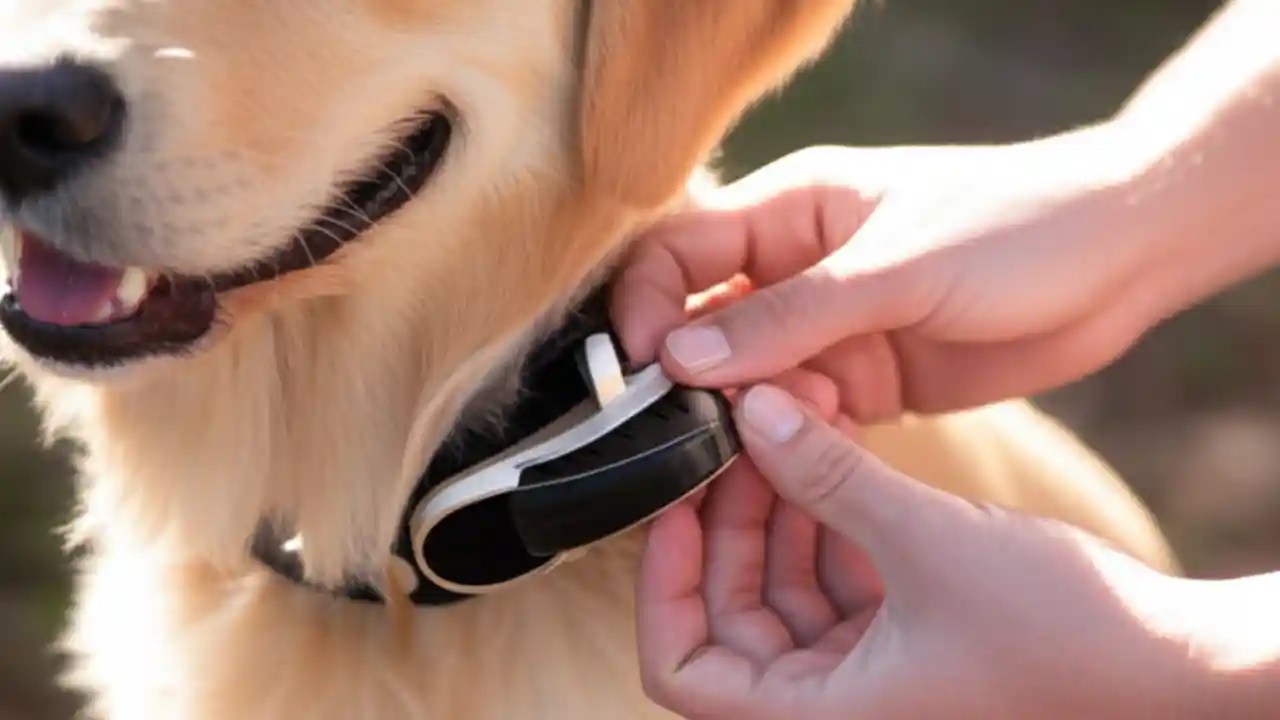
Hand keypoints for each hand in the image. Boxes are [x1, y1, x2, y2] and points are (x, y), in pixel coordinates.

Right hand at [612, 134, 1172, 422]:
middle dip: (693, 376)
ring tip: (792, 427)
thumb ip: (791, 314)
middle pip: (701, 324)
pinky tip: (819, 448)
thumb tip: (681, 357)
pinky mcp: (865, 381)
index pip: (676, 252)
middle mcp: (794, 271)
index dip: (643, 306)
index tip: (640, 368)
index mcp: (787, 211)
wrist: (1119, 260)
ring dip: (752, 413)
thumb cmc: (1010, 227)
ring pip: (749, 381)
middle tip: (700, 425)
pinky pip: (802, 417)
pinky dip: (797, 438)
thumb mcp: (897, 264)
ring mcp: (829, 330)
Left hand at [636, 385, 1205, 719]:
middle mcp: (836, 712)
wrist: (1176, 664)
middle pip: (732, 617)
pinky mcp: (910, 649)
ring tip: (789, 430)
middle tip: (740, 438)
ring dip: (782, 514)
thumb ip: (828, 476)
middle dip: (731, 522)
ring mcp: (873, 682)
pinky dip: (830, 527)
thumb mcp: (924, 541)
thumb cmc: (1061, 632)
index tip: (675, 500)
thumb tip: (753, 415)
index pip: (682, 669)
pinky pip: (838, 587)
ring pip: (785, 595)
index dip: (665, 581)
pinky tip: (835, 460)